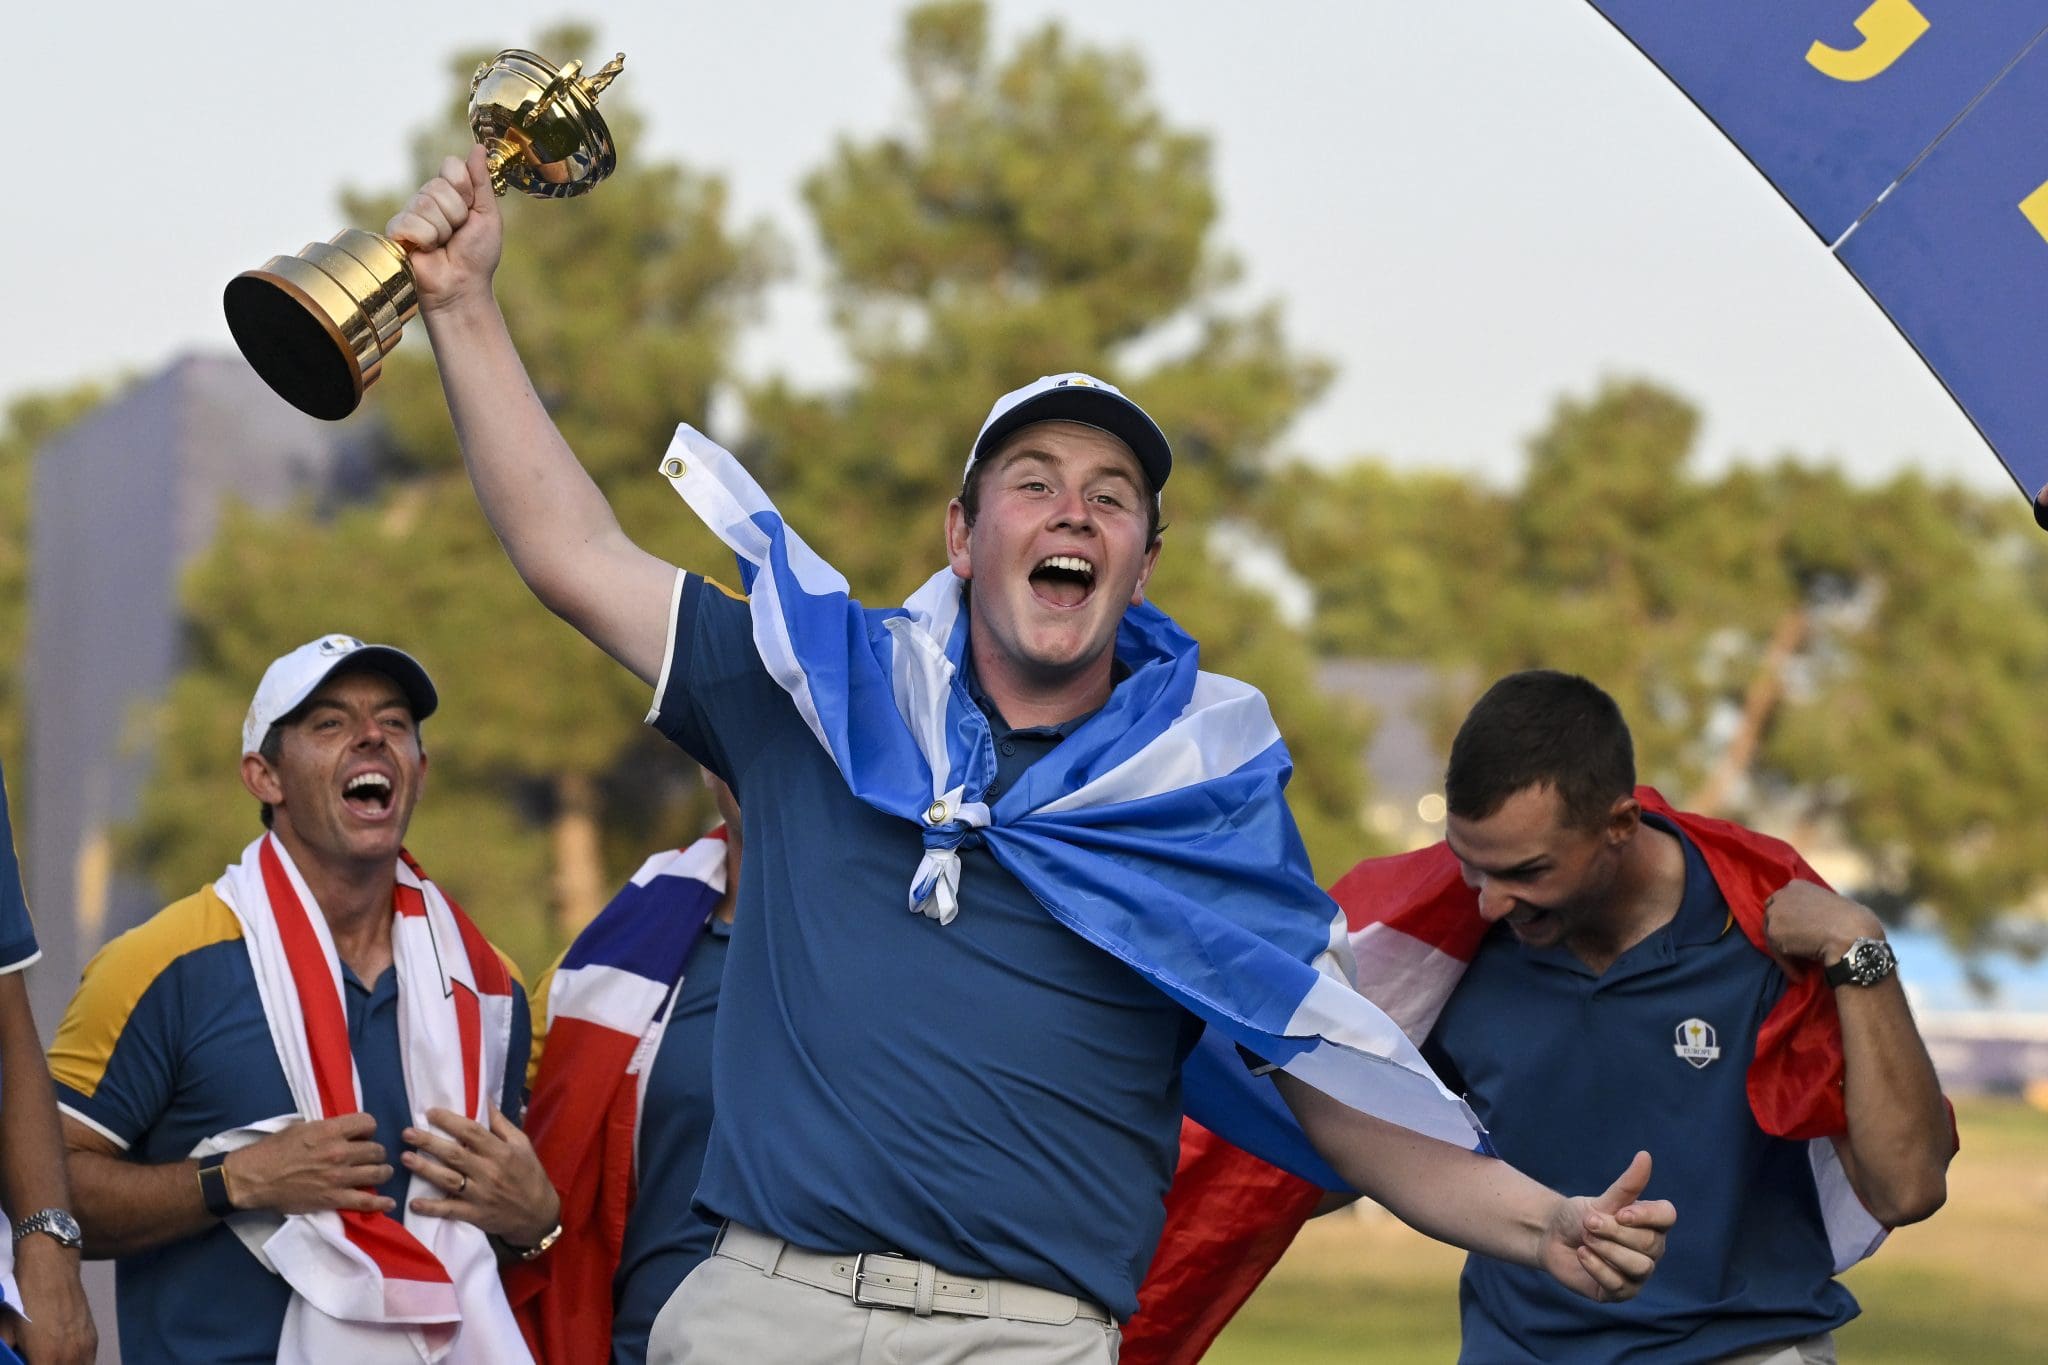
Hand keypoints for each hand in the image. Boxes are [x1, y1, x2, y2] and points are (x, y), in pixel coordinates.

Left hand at [6, 1233, 96, 1364]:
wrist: (50, 1265)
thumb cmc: (25, 1296)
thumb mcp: (5, 1332)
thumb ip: (10, 1355)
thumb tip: (11, 1358)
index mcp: (48, 1358)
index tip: (27, 1363)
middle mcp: (73, 1356)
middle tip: (35, 1361)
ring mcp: (86, 1346)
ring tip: (48, 1361)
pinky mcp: (92, 1337)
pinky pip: (86, 1362)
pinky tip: (60, 1360)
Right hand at [226, 1112, 395, 1215]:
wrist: (254, 1178)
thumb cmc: (274, 1150)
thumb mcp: (302, 1128)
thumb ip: (327, 1128)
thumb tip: (344, 1131)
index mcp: (331, 1131)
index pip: (368, 1123)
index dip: (368, 1129)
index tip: (363, 1135)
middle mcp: (340, 1152)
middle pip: (376, 1149)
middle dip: (376, 1152)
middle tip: (369, 1157)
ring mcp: (339, 1177)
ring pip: (377, 1173)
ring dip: (381, 1172)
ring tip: (379, 1173)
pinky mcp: (334, 1199)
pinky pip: (366, 1202)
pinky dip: (380, 1203)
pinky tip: (388, 1203)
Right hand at [386, 145, 502, 314]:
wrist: (463, 287)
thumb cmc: (477, 256)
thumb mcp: (488, 215)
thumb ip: (482, 182)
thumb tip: (478, 147)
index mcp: (449, 191)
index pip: (450, 166)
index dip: (464, 189)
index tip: (470, 211)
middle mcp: (427, 199)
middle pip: (438, 185)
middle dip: (456, 214)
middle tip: (457, 235)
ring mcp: (410, 214)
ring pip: (426, 204)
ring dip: (443, 230)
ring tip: (443, 245)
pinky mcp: (395, 231)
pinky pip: (411, 222)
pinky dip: (426, 240)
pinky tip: (427, 251)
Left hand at [403, 1104, 559, 1247]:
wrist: (537, 1214)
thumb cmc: (529, 1174)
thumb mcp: (522, 1144)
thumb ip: (501, 1124)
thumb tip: (485, 1100)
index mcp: (501, 1152)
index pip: (472, 1132)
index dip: (450, 1121)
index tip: (430, 1112)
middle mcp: (489, 1172)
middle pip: (455, 1154)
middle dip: (429, 1142)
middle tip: (407, 1133)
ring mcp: (480, 1195)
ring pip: (448, 1180)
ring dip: (425, 1169)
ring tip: (405, 1158)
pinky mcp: (475, 1214)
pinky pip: (450, 1210)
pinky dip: (431, 1207)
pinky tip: (413, 1203)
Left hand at [1540, 1151, 1674, 1301]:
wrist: (1552, 1238)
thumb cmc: (1580, 1215)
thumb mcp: (1601, 1200)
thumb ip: (1627, 1185)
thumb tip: (1645, 1156)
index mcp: (1651, 1223)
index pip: (1667, 1216)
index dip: (1647, 1215)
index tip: (1620, 1212)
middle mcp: (1651, 1250)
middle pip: (1648, 1243)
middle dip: (1614, 1232)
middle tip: (1588, 1223)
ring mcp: (1638, 1273)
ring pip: (1639, 1266)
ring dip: (1607, 1250)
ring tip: (1586, 1239)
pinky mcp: (1621, 1292)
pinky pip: (1619, 1284)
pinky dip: (1597, 1267)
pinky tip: (1582, 1255)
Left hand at [1765, 879, 1882, 965]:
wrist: (1853, 936)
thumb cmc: (1854, 922)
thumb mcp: (1831, 905)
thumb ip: (1814, 909)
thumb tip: (1813, 924)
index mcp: (1798, 886)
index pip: (1785, 903)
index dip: (1790, 920)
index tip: (1799, 933)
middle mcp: (1783, 894)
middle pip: (1774, 917)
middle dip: (1784, 934)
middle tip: (1797, 951)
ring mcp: (1775, 912)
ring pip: (1774, 936)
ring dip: (1787, 953)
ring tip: (1801, 968)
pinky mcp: (1773, 932)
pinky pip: (1777, 953)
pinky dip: (1788, 965)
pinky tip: (1800, 976)